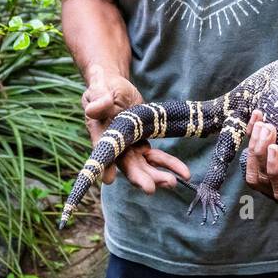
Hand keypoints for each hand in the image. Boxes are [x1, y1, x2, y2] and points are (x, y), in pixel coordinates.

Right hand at [81, 69, 189, 193]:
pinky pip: (157, 158)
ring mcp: (130, 149)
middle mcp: (115, 147)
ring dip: (157, 175)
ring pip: (144, 166)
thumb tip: (93, 110)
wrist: (115, 90)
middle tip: (150, 189)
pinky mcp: (142, 145)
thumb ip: (99, 99)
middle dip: (139, 178)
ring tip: (173, 182)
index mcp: (102, 134)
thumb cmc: (104, 89)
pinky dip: (170, 165)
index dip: (105, 166)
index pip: (102, 152)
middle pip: (126, 165)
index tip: (109, 179)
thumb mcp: (100, 90)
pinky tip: (185, 173)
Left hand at [243, 109, 277, 209]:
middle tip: (267, 128)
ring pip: (252, 173)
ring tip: (260, 124)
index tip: (275, 147)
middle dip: (260, 153)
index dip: (276, 170)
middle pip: (262, 180)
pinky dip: (250, 139)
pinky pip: (249, 158)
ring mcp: (272, 184)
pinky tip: (256, 119)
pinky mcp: (264, 168)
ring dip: (253, 147)